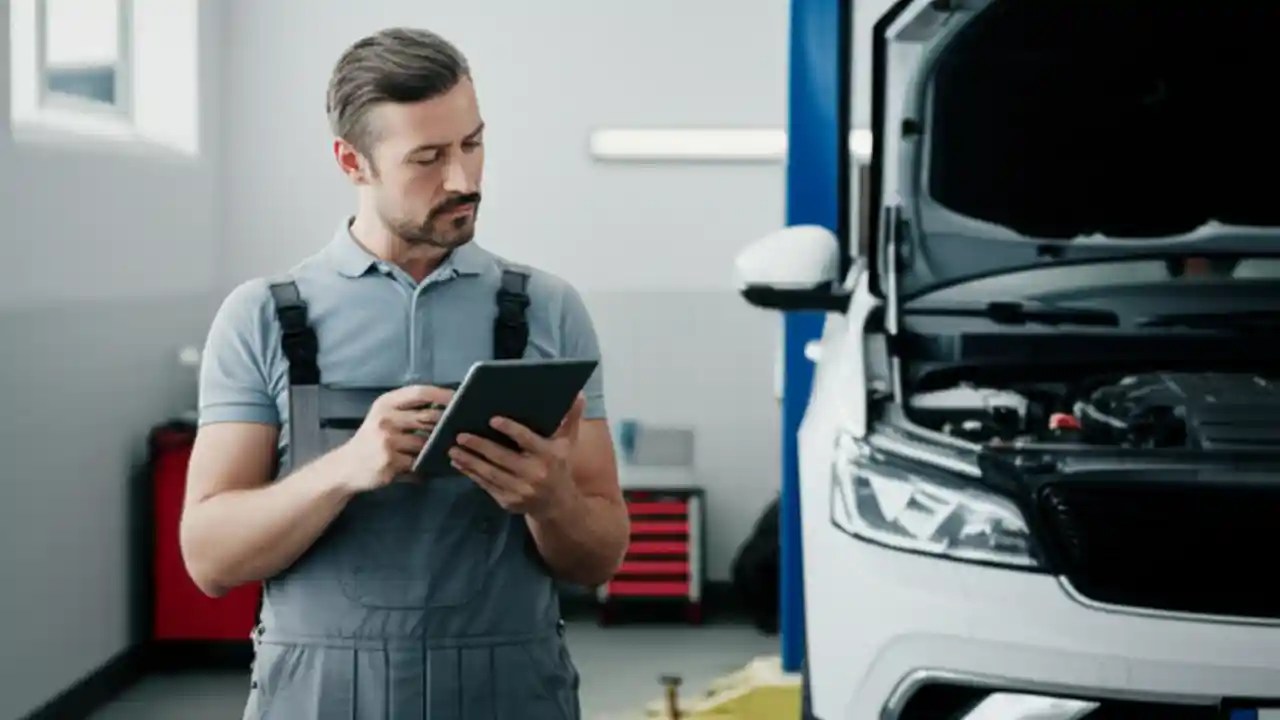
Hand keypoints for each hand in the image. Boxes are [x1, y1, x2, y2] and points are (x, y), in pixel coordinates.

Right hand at [333, 384, 454, 492]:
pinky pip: (418, 461)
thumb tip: (444, 406)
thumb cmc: (370, 440)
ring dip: (438, 447)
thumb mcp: (383, 417)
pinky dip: (426, 465)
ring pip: (425, 441)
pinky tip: (429, 467)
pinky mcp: (390, 461)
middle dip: (446, 423)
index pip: (419, 393)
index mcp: (386, 403)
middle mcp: (385, 419)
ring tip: (447, 448)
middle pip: (427, 416)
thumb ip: (407, 410)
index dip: (442, 394)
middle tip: (461, 426)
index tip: (460, 398)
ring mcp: (387, 440)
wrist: (345, 467)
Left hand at [450, 393, 586, 516]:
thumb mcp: (568, 443)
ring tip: (453, 448)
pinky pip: (486, 485)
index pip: (526, 440)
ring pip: (490, 473)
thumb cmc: (560, 466)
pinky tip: (459, 463)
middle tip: (460, 434)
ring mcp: (520, 491)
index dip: (510, 429)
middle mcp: (535, 474)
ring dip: (470, 460)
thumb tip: (579, 394)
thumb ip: (571, 418)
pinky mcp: (508, 502)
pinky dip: (471, 474)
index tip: (492, 419)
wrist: (558, 505)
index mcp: (549, 456)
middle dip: (479, 445)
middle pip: (502, 457)